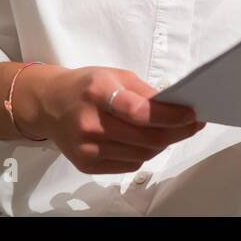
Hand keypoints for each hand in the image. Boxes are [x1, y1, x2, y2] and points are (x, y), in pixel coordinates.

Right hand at [22, 66, 205, 174]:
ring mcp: (87, 148)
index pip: (140, 112)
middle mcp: (90, 124)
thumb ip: (144, 92)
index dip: (170, 117)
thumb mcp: (114, 75)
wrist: (48, 105)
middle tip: (192, 125)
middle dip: (176, 133)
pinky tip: (148, 142)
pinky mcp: (87, 165)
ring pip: (141, 155)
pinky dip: (144, 154)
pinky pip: (129, 165)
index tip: (192, 115)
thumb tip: (176, 107)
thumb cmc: (86, 86)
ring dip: (162, 144)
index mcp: (98, 93)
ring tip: (172, 131)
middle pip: (145, 139)